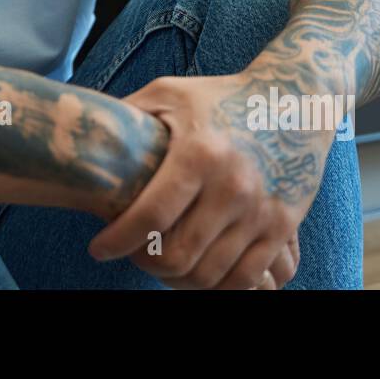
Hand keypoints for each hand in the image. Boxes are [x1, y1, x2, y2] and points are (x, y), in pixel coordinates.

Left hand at [87, 72, 333, 288]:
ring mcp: (261, 210)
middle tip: (131, 254)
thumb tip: (84, 137)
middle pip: (178, 255)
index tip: (98, 248)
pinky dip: (217, 285)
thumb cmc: (223, 96)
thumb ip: (128, 115)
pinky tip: (198, 270)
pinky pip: (247, 278)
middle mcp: (233, 186)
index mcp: (199, 153)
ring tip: (161, 263)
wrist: (296, 99)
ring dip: (177, 279)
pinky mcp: (283, 226)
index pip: (150, 215)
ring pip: (210, 275)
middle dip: (144, 264)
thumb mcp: (170, 94)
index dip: (118, 240)